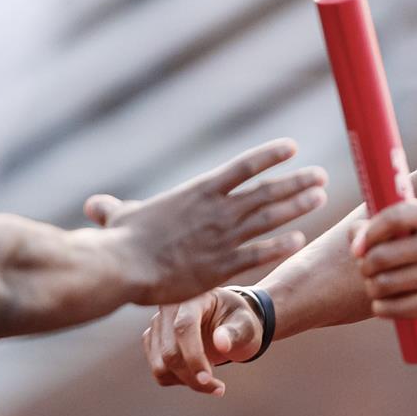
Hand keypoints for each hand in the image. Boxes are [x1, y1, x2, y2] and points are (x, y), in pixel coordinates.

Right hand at [84, 139, 326, 304]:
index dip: (270, 155)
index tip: (293, 147)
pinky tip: (300, 238)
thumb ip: (116, 209)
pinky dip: (281, 244)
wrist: (123, 268)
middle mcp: (217, 210)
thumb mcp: (120, 217)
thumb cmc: (120, 242)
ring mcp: (223, 238)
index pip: (243, 166)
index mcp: (198, 191)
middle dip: (296, 181)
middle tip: (320, 175)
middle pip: (267, 190)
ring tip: (320, 197)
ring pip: (270, 217)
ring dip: (298, 206)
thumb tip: (95, 205)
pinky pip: (260, 252)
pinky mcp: (223, 266)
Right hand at [142, 288, 263, 395]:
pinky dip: (178, 381)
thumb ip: (236, 332)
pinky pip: (159, 371)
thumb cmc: (238, 320)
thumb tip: (221, 343)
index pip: (184, 327)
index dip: (194, 355)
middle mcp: (168, 309)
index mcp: (193, 297)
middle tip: (219, 388)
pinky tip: (197, 374)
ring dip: (186, 381)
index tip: (207, 379)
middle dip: (192, 377)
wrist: (226, 319)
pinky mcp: (152, 341)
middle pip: (170, 352)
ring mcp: (157, 325)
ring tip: (211, 378)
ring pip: (161, 365)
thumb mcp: (247, 323)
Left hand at [352, 199, 416, 336]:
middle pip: (385, 254)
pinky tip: (383, 307)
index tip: (356, 249)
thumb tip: (354, 233)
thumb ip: (390, 229)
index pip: (396, 216)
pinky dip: (384, 308)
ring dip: (374, 289)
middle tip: (367, 273)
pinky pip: (401, 307)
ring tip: (376, 290)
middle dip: (366, 267)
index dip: (368, 233)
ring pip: (389, 283)